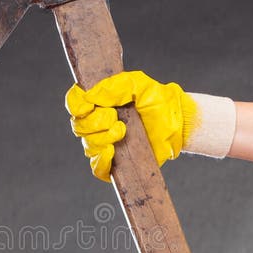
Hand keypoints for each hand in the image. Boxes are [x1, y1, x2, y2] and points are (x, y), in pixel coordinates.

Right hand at [65, 71, 196, 181]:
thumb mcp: (138, 84)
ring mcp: (106, 144)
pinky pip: (97, 168)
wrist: (177, 123)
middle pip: (79, 126)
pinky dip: (101, 160)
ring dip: (102, 138)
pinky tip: (112, 151)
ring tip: (123, 131)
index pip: (74, 104)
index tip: (89, 105)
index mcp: (99, 103)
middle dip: (95, 122)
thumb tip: (89, 95)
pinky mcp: (115, 163)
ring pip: (88, 146)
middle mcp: (98, 124)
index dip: (76, 105)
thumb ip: (114, 86)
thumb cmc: (158, 101)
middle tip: (116, 118)